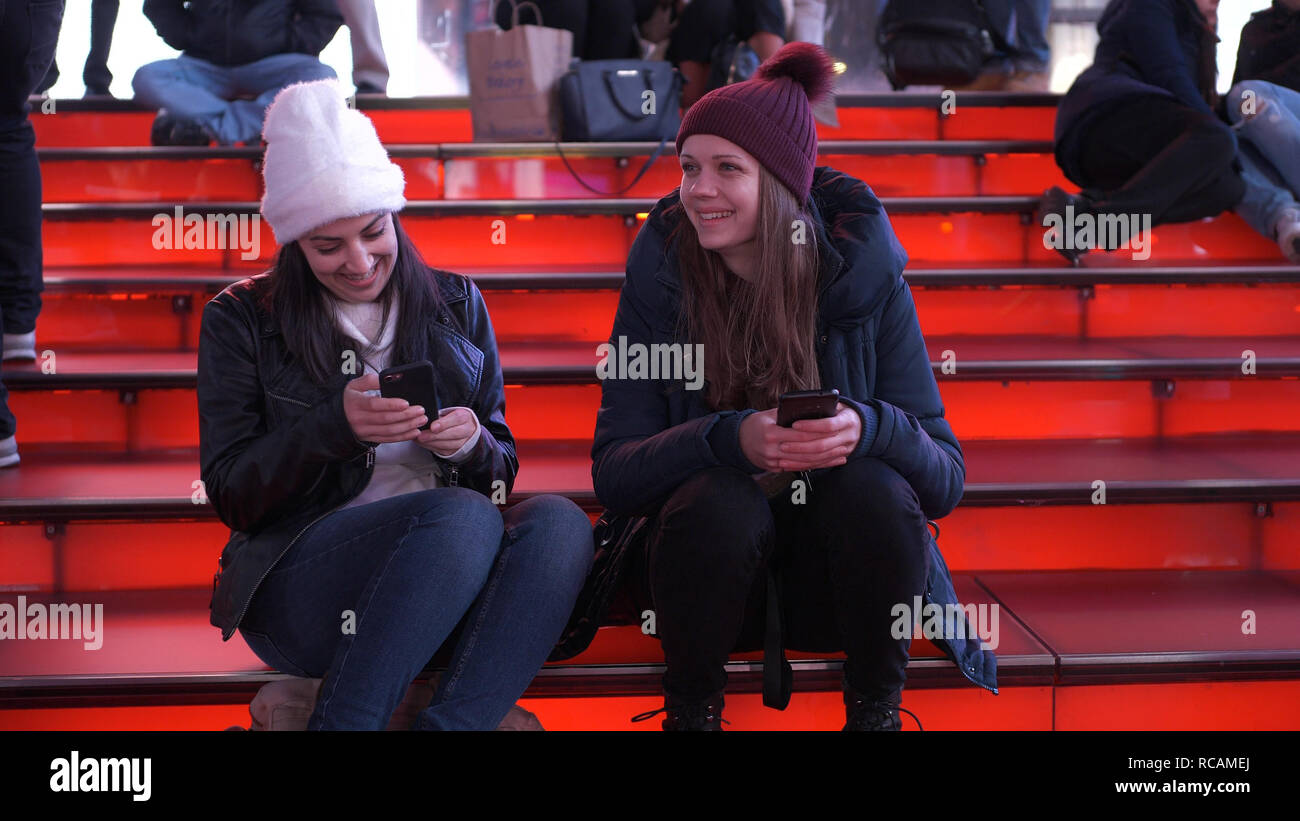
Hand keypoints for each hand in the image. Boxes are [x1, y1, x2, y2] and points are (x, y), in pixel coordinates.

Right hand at [342, 372, 426, 443]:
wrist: (337, 418)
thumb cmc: (350, 399)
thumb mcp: (354, 385)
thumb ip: (369, 380)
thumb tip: (384, 378)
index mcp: (356, 403)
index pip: (374, 405)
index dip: (391, 404)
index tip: (406, 403)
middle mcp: (359, 419)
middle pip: (385, 419)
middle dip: (405, 415)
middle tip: (420, 410)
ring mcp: (365, 431)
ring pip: (389, 431)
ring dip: (407, 426)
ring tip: (421, 420)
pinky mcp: (370, 439)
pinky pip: (388, 439)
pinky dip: (403, 437)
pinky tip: (414, 432)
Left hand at [416, 407, 477, 457]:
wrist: (462, 428)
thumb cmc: (451, 418)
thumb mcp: (447, 412)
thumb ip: (437, 414)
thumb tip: (422, 417)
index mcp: (465, 417)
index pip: (457, 419)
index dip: (444, 423)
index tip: (433, 427)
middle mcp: (467, 430)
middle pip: (453, 433)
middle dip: (435, 435)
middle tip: (421, 435)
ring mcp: (462, 442)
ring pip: (448, 444)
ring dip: (432, 443)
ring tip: (419, 439)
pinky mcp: (455, 451)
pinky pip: (443, 450)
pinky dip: (431, 447)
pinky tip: (423, 443)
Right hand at [738, 402, 861, 471]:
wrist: (737, 441)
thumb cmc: (756, 424)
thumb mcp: (769, 415)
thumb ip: (787, 414)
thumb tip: (810, 411)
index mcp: (771, 433)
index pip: (800, 434)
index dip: (818, 433)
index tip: (834, 430)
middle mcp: (771, 449)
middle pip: (804, 450)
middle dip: (826, 448)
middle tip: (843, 444)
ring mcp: (772, 462)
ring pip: (803, 462)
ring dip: (824, 460)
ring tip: (841, 455)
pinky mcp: (774, 469)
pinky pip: (797, 468)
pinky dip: (814, 466)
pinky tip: (827, 463)